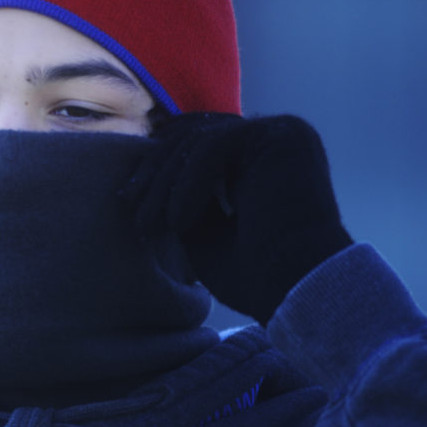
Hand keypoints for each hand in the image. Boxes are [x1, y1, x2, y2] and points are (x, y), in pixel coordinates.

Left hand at [129, 113, 352, 323]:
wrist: (299, 295)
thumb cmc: (253, 273)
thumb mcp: (200, 225)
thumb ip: (180, 191)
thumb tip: (143, 170)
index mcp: (259, 155)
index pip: (195, 143)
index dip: (157, 167)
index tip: (128, 199)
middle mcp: (274, 136)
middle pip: (194, 135)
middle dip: (155, 172)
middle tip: (129, 206)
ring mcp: (281, 131)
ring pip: (199, 140)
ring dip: (166, 183)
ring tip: (150, 225)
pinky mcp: (283, 135)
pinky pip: (216, 146)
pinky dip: (190, 183)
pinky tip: (179, 223)